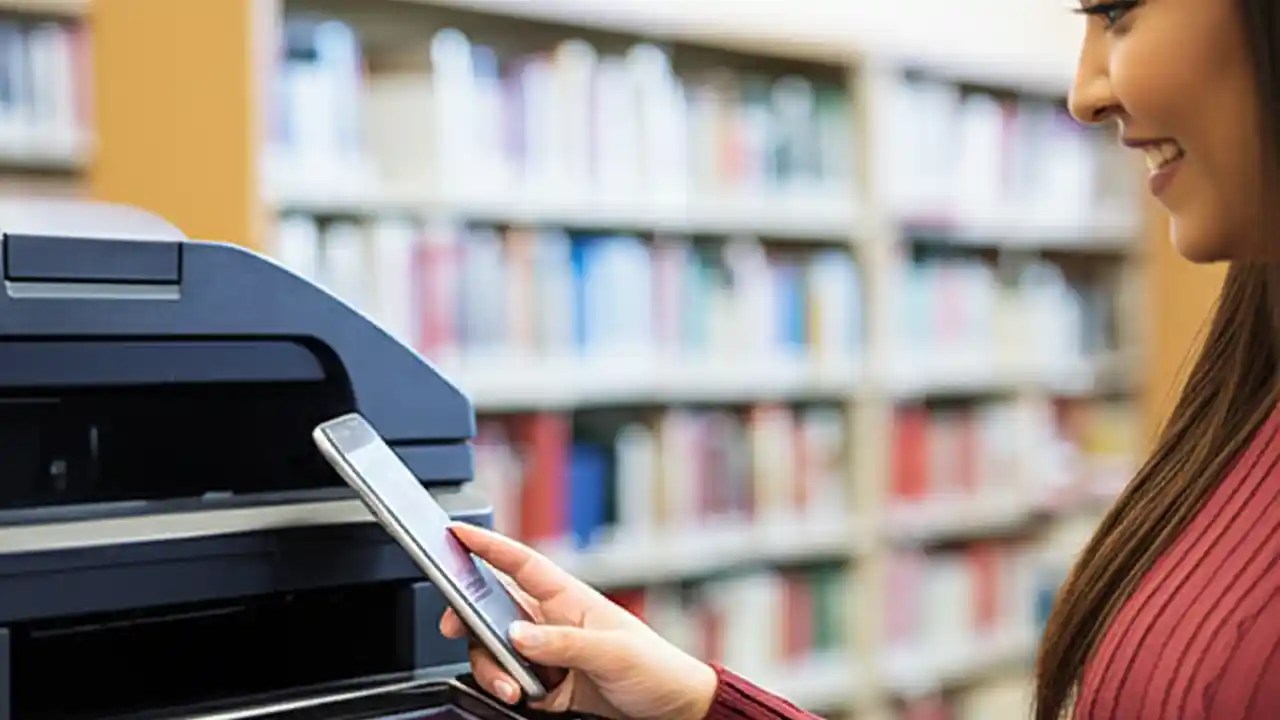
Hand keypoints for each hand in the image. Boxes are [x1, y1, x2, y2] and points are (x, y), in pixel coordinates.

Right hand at [439, 523, 717, 719]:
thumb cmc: (656, 667)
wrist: (672, 710)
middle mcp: (551, 623)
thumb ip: (563, 642)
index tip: (456, 532)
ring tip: (514, 688)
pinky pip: (509, 684)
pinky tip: (522, 698)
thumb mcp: (613, 651)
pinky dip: (506, 692)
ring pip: (495, 652)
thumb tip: (517, 635)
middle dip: (469, 619)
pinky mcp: (546, 688)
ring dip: (494, 669)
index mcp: (569, 599)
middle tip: (455, 628)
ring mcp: (547, 656)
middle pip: (493, 612)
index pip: (521, 564)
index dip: (488, 545)